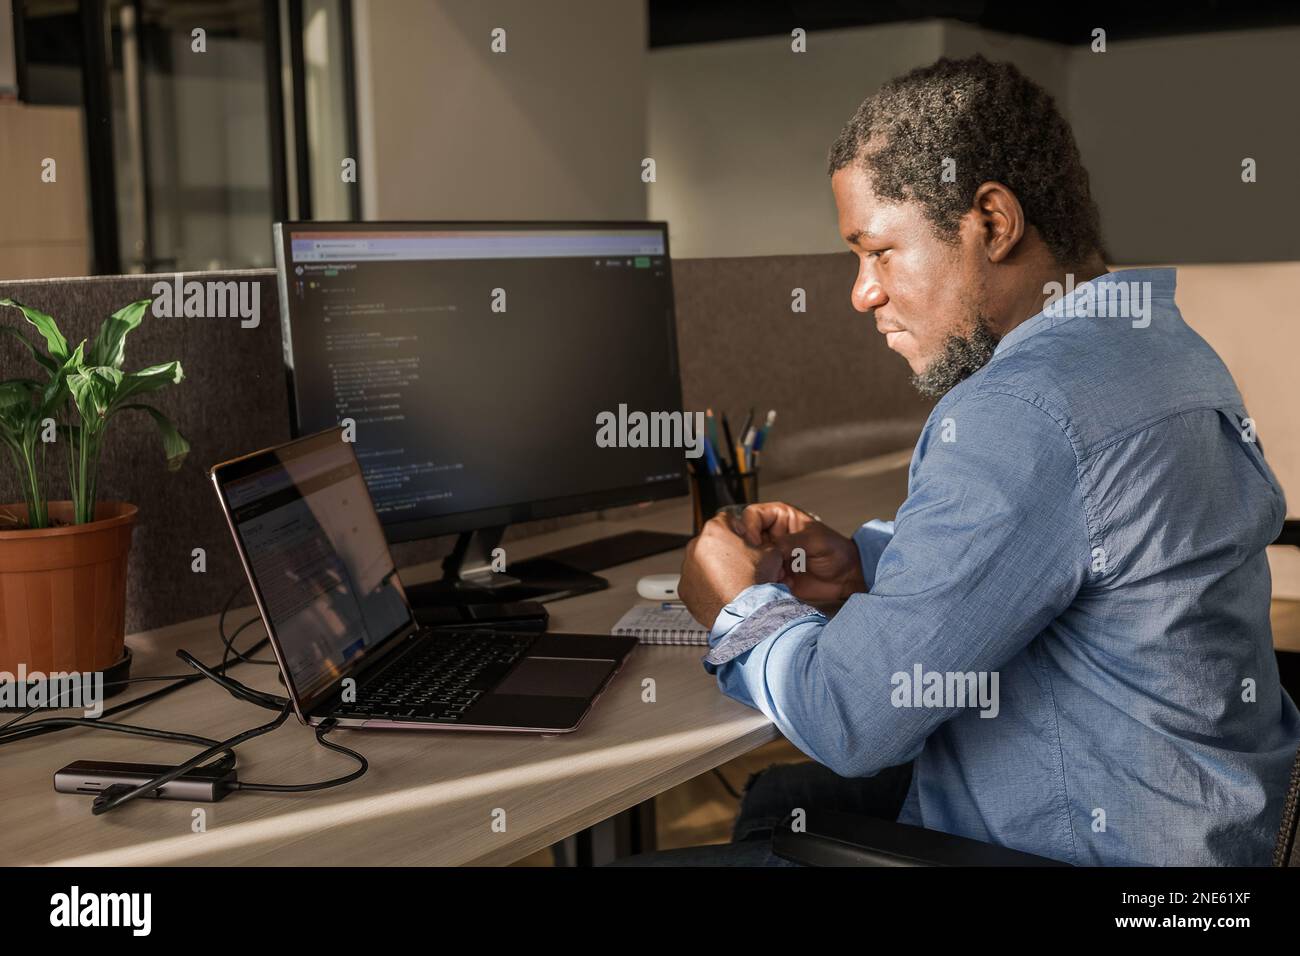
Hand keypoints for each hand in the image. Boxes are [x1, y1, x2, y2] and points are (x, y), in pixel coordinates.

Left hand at [679, 513, 783, 627]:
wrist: (745, 613)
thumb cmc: (754, 584)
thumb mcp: (771, 552)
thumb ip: (764, 542)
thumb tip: (765, 545)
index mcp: (715, 531)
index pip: (727, 520)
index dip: (739, 530)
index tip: (745, 541)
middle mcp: (696, 546)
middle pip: (712, 542)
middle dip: (724, 551)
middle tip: (740, 564)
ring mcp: (687, 568)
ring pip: (701, 563)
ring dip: (714, 569)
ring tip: (732, 581)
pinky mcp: (684, 589)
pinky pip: (695, 583)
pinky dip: (706, 586)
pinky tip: (722, 592)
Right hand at [738, 501, 865, 602]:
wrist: (846, 578)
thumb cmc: (836, 551)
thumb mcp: (815, 540)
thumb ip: (791, 542)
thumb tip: (770, 550)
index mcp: (780, 518)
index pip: (752, 515)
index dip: (749, 526)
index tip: (755, 541)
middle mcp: (771, 535)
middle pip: (745, 538)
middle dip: (752, 551)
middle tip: (765, 561)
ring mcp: (771, 556)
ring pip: (749, 559)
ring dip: (760, 567)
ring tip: (780, 574)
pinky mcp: (773, 575)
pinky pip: (759, 577)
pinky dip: (767, 581)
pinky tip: (784, 583)